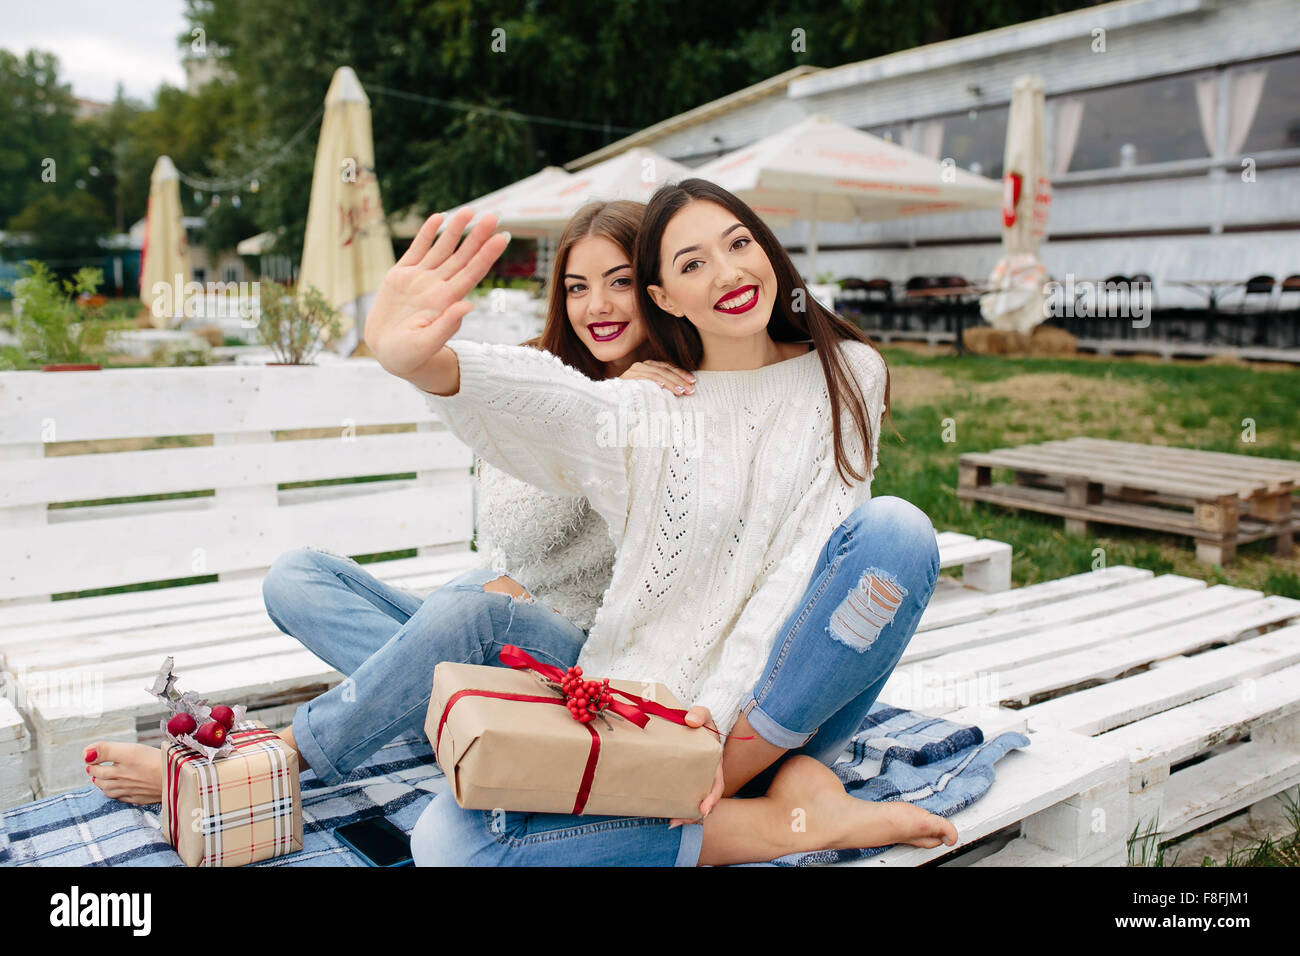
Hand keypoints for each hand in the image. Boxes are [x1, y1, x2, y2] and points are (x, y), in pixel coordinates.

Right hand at [363, 207, 510, 380]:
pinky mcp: (401, 276)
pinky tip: (440, 217)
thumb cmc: (408, 356)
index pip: (472, 273)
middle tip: (493, 216)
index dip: (487, 255)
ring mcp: (420, 279)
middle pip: (462, 257)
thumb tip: (469, 305)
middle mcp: (437, 286)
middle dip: (477, 236)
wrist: (386, 354)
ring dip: (456, 230)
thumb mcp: (425, 345)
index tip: (502, 238)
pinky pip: (417, 250)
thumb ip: (446, 325)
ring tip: (469, 210)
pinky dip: (428, 233)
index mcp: (446, 302)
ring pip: (442, 249)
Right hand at [619, 360, 694, 394]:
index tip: (692, 382)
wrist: (610, 396)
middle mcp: (642, 366)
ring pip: (656, 374)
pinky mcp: (627, 378)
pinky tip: (662, 386)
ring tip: (681, 391)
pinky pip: (643, 379)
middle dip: (679, 380)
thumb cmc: (632, 395)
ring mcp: (634, 371)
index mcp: (649, 366)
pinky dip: (653, 382)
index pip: (668, 367)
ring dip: (670, 383)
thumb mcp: (649, 389)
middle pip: (665, 370)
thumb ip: (661, 386)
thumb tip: (682, 391)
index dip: (681, 373)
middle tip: (690, 389)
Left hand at [668, 705, 721, 827]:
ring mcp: (693, 779)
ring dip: (682, 814)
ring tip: (669, 822)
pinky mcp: (681, 778)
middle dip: (693, 815)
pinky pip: (679, 794)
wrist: (692, 720)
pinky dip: (673, 804)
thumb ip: (699, 714)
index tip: (703, 810)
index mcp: (714, 763)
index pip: (717, 786)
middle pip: (703, 801)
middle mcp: (706, 775)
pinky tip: (660, 809)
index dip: (712, 800)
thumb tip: (691, 720)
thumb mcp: (703, 714)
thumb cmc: (699, 719)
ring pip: (691, 801)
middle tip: (676, 822)